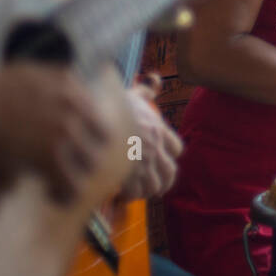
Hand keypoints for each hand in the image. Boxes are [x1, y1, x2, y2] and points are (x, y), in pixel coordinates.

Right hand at [0, 62, 112, 204]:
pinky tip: (49, 196)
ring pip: (90, 164)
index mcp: (70, 84)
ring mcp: (65, 130)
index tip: (71, 147)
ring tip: (56, 186)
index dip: (85, 134)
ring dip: (75, 176)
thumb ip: (51, 84)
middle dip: (85, 154)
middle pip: (101, 139)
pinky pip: (72, 186)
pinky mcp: (51, 156)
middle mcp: (74, 105)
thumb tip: (65, 90)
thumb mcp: (26, 74)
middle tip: (68, 167)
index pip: (95, 113)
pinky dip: (64, 195)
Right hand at [118, 72, 183, 200]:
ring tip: (138, 192)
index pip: (177, 148)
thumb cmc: (114, 104)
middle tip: (155, 185)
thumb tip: (156, 78)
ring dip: (147, 191)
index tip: (163, 155)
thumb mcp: (133, 93)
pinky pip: (135, 193)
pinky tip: (121, 194)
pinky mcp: (127, 175)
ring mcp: (142, 163)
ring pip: (155, 186)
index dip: (170, 153)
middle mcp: (154, 148)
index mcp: (158, 130)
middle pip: (170, 172)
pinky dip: (130, 196)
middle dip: (164, 181)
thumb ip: (146, 89)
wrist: (97, 117)